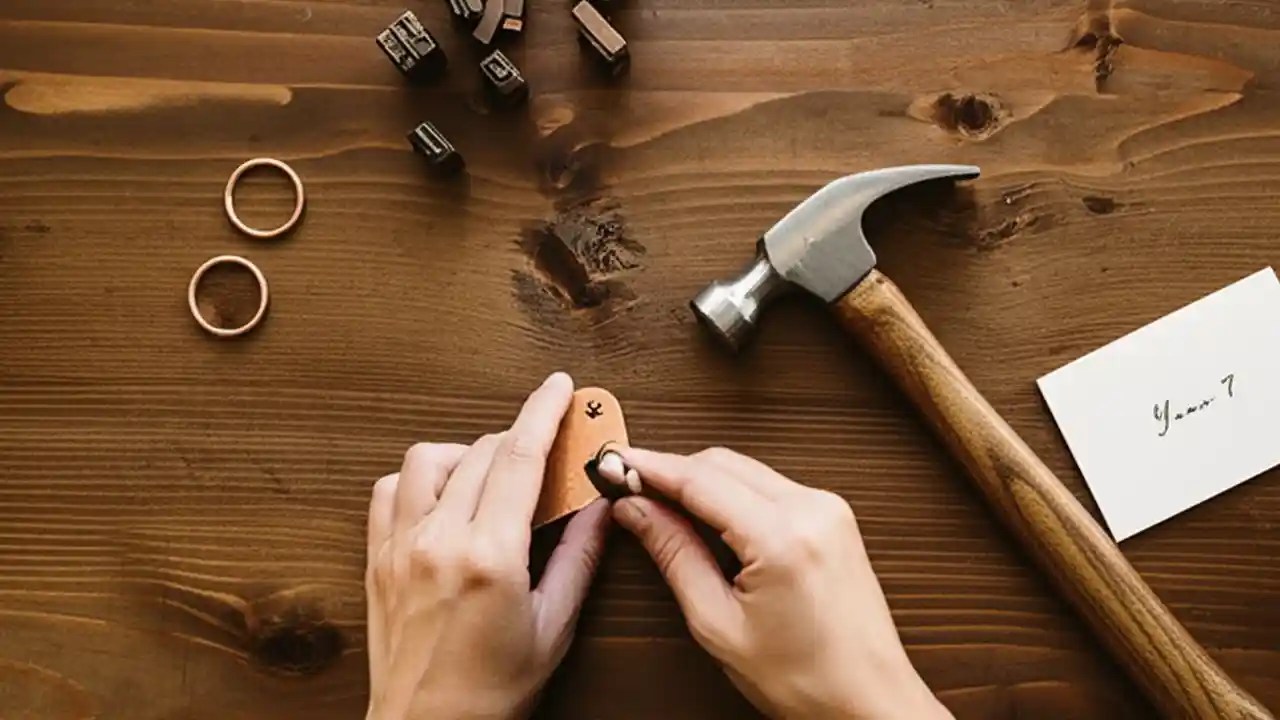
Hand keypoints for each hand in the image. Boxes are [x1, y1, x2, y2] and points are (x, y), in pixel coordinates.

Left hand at [365, 373, 610, 719]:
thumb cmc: (491, 692)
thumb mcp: (554, 627)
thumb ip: (579, 558)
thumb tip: (601, 507)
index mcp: (488, 556)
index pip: (519, 457)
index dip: (543, 412)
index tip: (560, 387)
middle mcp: (437, 540)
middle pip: (480, 452)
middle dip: (518, 439)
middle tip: (547, 453)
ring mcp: (400, 547)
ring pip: (427, 459)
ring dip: (465, 455)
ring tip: (492, 479)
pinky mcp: (376, 559)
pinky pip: (388, 490)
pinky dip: (418, 480)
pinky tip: (443, 498)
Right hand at [612, 447, 949, 719]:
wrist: (869, 701)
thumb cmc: (803, 677)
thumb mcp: (718, 623)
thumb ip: (674, 555)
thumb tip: (635, 510)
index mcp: (783, 536)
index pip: (699, 479)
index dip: (648, 467)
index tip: (612, 463)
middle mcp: (812, 508)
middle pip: (722, 462)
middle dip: (670, 470)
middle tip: (626, 486)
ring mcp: (828, 508)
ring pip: (744, 469)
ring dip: (700, 480)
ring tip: (658, 504)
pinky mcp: (833, 516)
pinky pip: (768, 485)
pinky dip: (730, 491)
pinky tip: (704, 515)